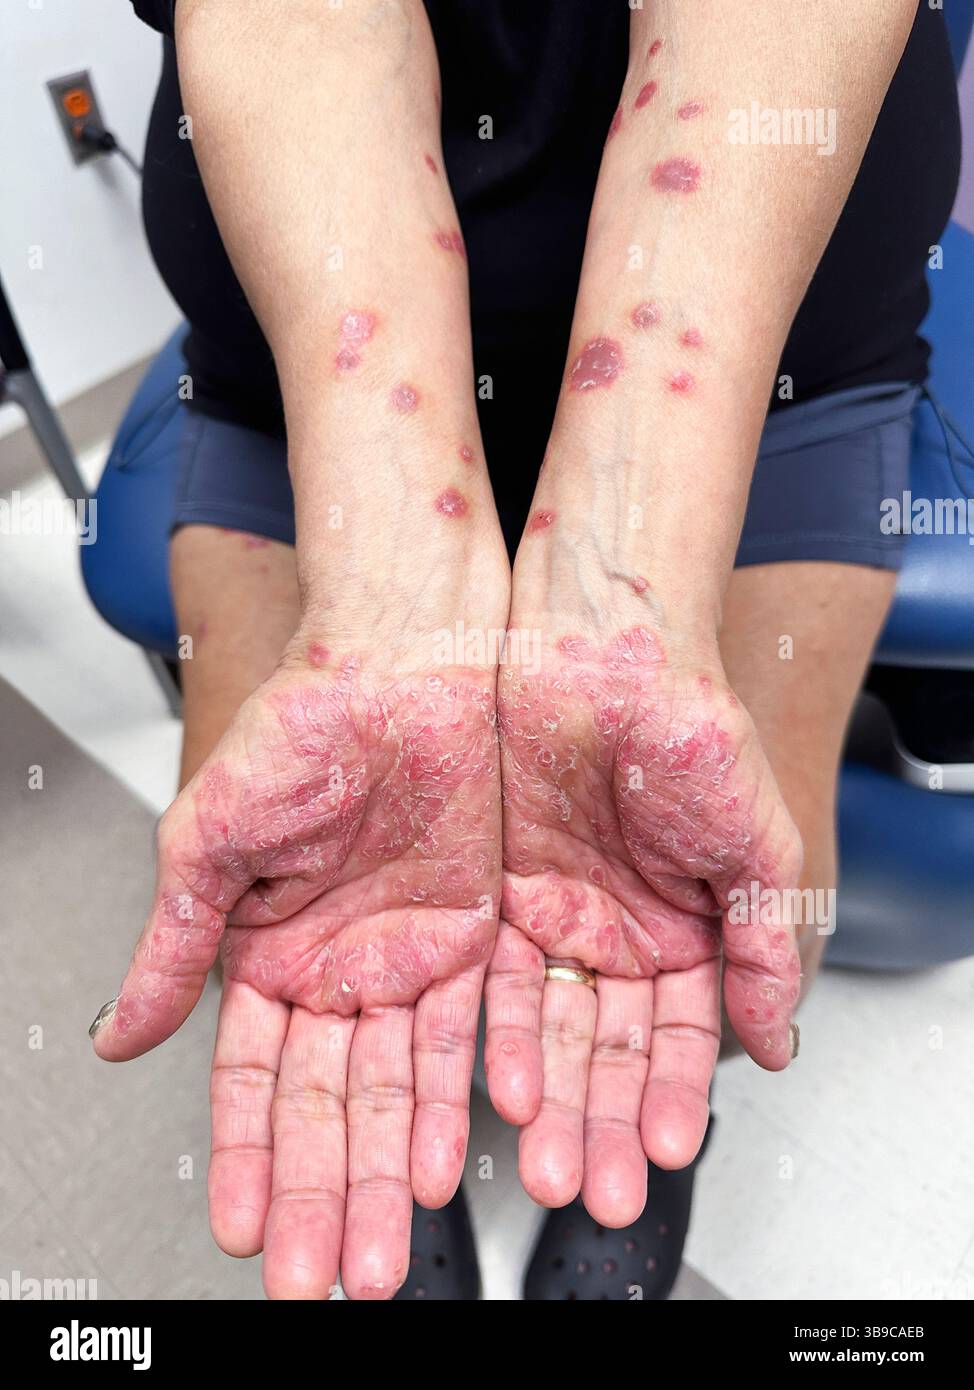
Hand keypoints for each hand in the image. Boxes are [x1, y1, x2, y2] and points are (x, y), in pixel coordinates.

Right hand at [91, 642, 500, 1298]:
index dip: (248, 1156)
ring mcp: (404, 956)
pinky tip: (451, 1160)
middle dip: (325, 1193)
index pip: (251, 1082)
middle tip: (326, 1275)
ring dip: (390, 1172)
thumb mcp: (210, 838)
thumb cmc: (302, 723)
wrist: (402, 660)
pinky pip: (466, 1033)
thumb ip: (174, 946)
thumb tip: (118, 1034)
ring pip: (396, 1088)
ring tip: (385, 1249)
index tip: (248, 1227)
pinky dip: (457, 1098)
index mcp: (264, 951)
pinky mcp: (470, 934)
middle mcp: (336, 966)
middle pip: (327, 1106)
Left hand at [486, 621, 801, 1226]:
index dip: (669, 1094)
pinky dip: (499, 1035)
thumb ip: (763, 945)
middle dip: (601, 1118)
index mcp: (686, 927)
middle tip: (591, 1185)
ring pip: (548, 1027)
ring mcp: (555, 914)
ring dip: (549, 1097)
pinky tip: (503, 1088)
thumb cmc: (688, 728)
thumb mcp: (753, 843)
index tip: (661, 1151)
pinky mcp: (494, 892)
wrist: (599, 652)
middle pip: (606, 1047)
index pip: (676, 1034)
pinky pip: (492, 978)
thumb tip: (776, 1040)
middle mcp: (617, 931)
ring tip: (546, 1161)